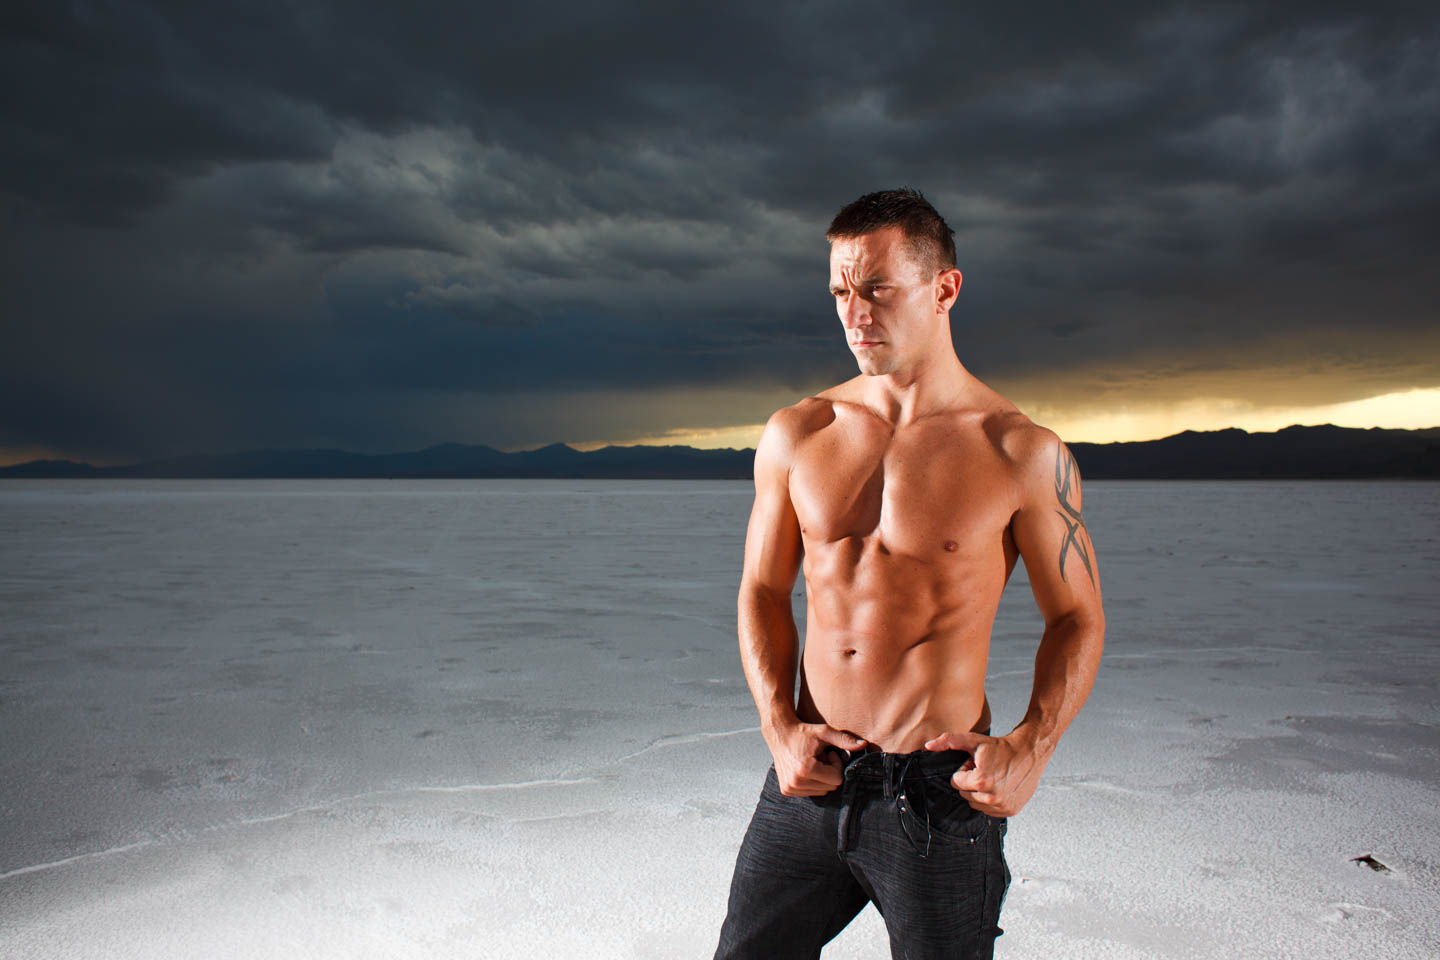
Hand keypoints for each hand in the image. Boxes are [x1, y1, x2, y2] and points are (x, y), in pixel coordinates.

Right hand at [765, 721, 865, 795]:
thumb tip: (864, 745)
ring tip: (812, 762)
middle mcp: (796, 782)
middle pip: (830, 787)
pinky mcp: (786, 790)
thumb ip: (844, 740)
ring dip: (821, 778)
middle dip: (829, 772)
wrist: (779, 733)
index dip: (836, 765)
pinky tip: (805, 769)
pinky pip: (810, 793)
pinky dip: (812, 782)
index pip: (837, 779)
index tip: (828, 753)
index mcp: (806, 770)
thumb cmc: (802, 732)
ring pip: (821, 792)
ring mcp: (790, 788)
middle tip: (820, 757)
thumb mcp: (824, 733)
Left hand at [924, 730, 1045, 816]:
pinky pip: (989, 810)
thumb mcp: (973, 741)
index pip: (955, 783)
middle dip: (971, 782)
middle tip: (986, 769)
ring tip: (994, 777)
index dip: (964, 771)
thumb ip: (948, 741)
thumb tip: (928, 745)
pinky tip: (1000, 786)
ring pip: (976, 804)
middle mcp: (992, 797)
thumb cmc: (1002, 747)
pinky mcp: (1010, 811)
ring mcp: (1002, 806)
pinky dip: (991, 800)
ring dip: (980, 792)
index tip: (975, 764)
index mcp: (981, 781)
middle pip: (965, 794)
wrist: (1029, 751)